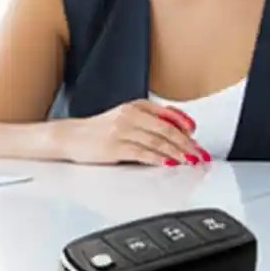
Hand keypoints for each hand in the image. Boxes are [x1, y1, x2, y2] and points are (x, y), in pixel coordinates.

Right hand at [56, 100, 209, 165]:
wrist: (70, 137)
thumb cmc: (98, 130)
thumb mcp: (125, 117)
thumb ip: (149, 120)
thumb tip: (178, 129)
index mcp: (135, 106)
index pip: (168, 115)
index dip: (186, 127)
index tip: (197, 138)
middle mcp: (130, 115)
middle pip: (166, 130)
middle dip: (186, 144)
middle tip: (199, 154)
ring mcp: (122, 131)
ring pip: (157, 141)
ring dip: (177, 153)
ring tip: (189, 161)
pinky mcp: (115, 147)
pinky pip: (142, 153)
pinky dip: (159, 159)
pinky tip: (168, 164)